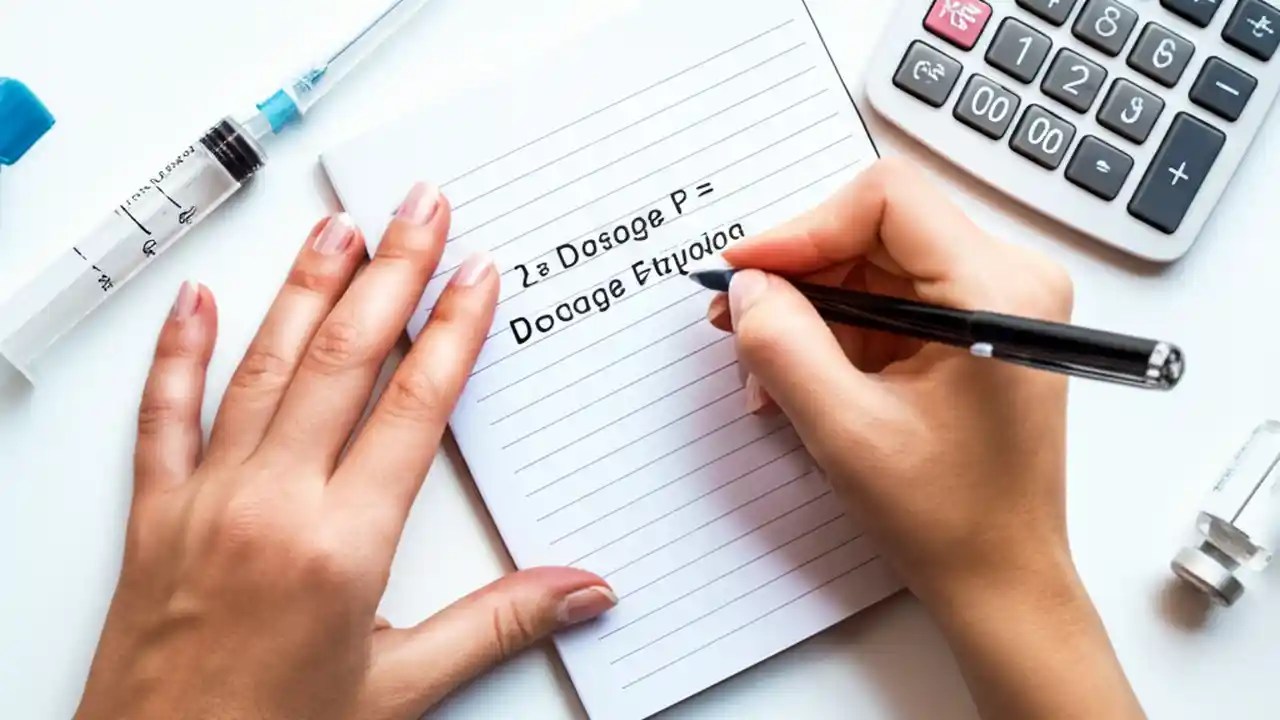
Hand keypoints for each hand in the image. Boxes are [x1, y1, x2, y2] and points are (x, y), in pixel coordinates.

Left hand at [77, 183, 615, 719]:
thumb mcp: (402, 689)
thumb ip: (498, 625)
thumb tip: (585, 592)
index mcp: (343, 544)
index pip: (413, 406)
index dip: (451, 331)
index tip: (475, 276)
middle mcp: (271, 504)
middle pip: (343, 359)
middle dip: (390, 273)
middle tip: (420, 209)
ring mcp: (205, 500)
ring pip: (262, 366)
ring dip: (305, 287)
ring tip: (339, 228)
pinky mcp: (153, 515)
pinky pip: (163, 415)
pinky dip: (179, 352)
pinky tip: (199, 301)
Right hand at [707, 159, 1141, 718]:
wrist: (1001, 576)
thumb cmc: (948, 518)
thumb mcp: (844, 430)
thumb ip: (783, 345)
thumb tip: (747, 285)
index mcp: (997, 291)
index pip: (887, 200)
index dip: (803, 228)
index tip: (748, 272)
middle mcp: (1010, 278)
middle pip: (875, 230)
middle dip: (798, 276)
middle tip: (737, 320)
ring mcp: (996, 300)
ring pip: (874, 264)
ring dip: (810, 310)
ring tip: (765, 370)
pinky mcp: (976, 324)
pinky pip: (888, 300)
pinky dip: (836, 332)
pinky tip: (803, 378)